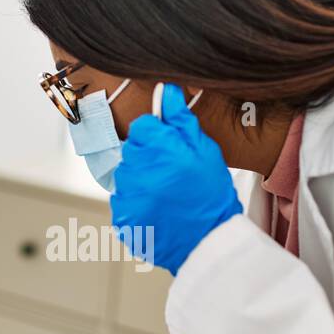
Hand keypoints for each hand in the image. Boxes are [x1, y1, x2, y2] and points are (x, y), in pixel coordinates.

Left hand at [111, 83, 242, 273]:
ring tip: (168, 196)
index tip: (171, 151)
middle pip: (132, 151)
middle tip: (174, 176)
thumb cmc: (211, 194)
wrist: (209, 243)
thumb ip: (180, 119)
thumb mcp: (204, 150)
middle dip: (149, 158)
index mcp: (158, 150)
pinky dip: (138, 204)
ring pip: (126, 176)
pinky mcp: (122, 220)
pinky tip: (159, 211)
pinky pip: (124, 201)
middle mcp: (137, 172)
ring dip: (142, 181)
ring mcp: (127, 198)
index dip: (158, 136)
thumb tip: (165, 90)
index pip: (142, 127)